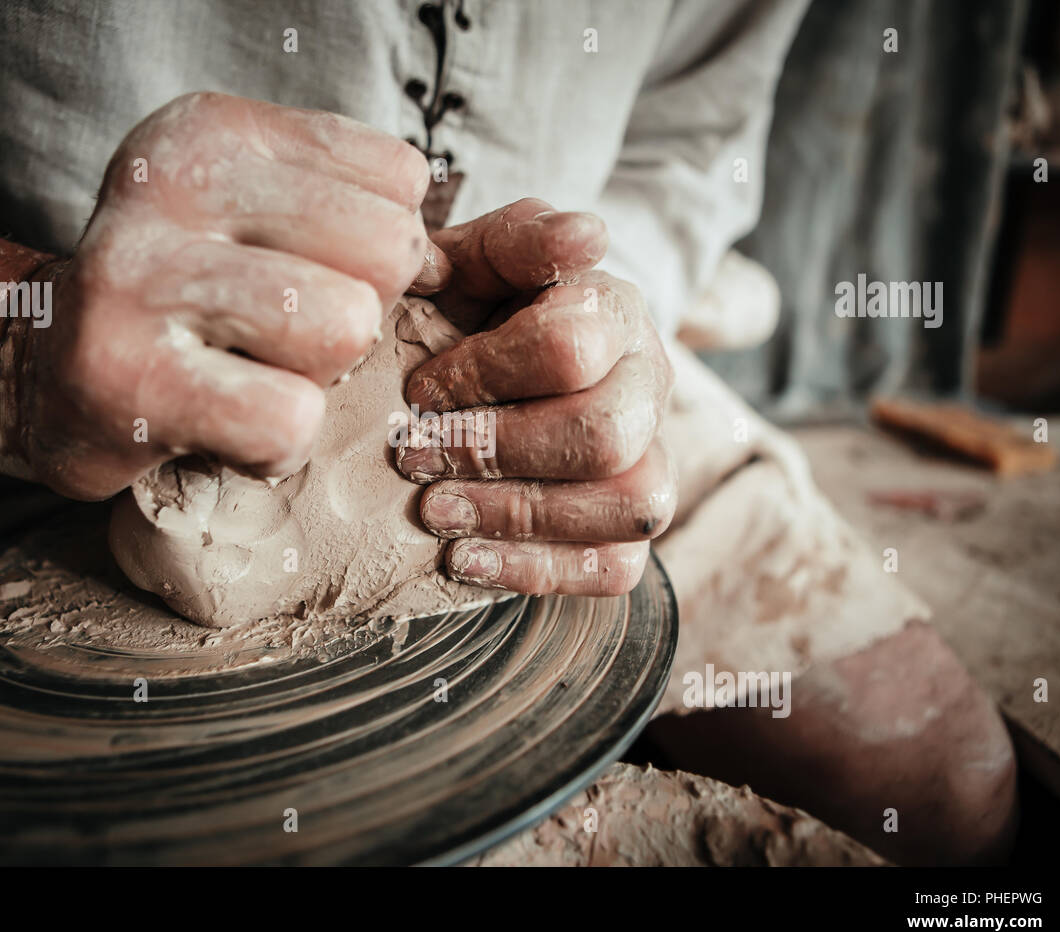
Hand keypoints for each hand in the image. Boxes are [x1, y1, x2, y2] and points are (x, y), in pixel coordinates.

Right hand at [12, 93, 429, 499]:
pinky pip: (289, 419)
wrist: (41, 371)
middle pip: (386, 250)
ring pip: (345, 329)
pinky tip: (227, 429)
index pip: (399, 178)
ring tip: (249, 377)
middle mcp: (171, 183)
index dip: (379, 255)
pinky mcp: (129, 378)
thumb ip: (351, 213)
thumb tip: (448, 264)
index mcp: (215, 132)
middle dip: (358, 316)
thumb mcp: (252, 217)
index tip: (306, 277)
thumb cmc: (181, 303)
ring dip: (316, 382)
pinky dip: (277, 446)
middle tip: (280, 340)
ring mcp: (140, 276)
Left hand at [400, 199, 675, 594]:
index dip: (485, 374)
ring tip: (431, 511)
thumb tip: (584, 234)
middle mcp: (649, 386)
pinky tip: (463, 559)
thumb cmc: (473, 310)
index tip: (417, 389)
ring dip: (516, 515)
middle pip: (603, 435)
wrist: (486, 362)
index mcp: (615, 311)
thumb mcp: (475, 261)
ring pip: (626, 505)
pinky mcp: (629, 528)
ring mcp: (650, 459)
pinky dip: (537, 570)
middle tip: (409, 455)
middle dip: (493, 450)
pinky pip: (617, 568)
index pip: (570, 348)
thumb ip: (510, 239)